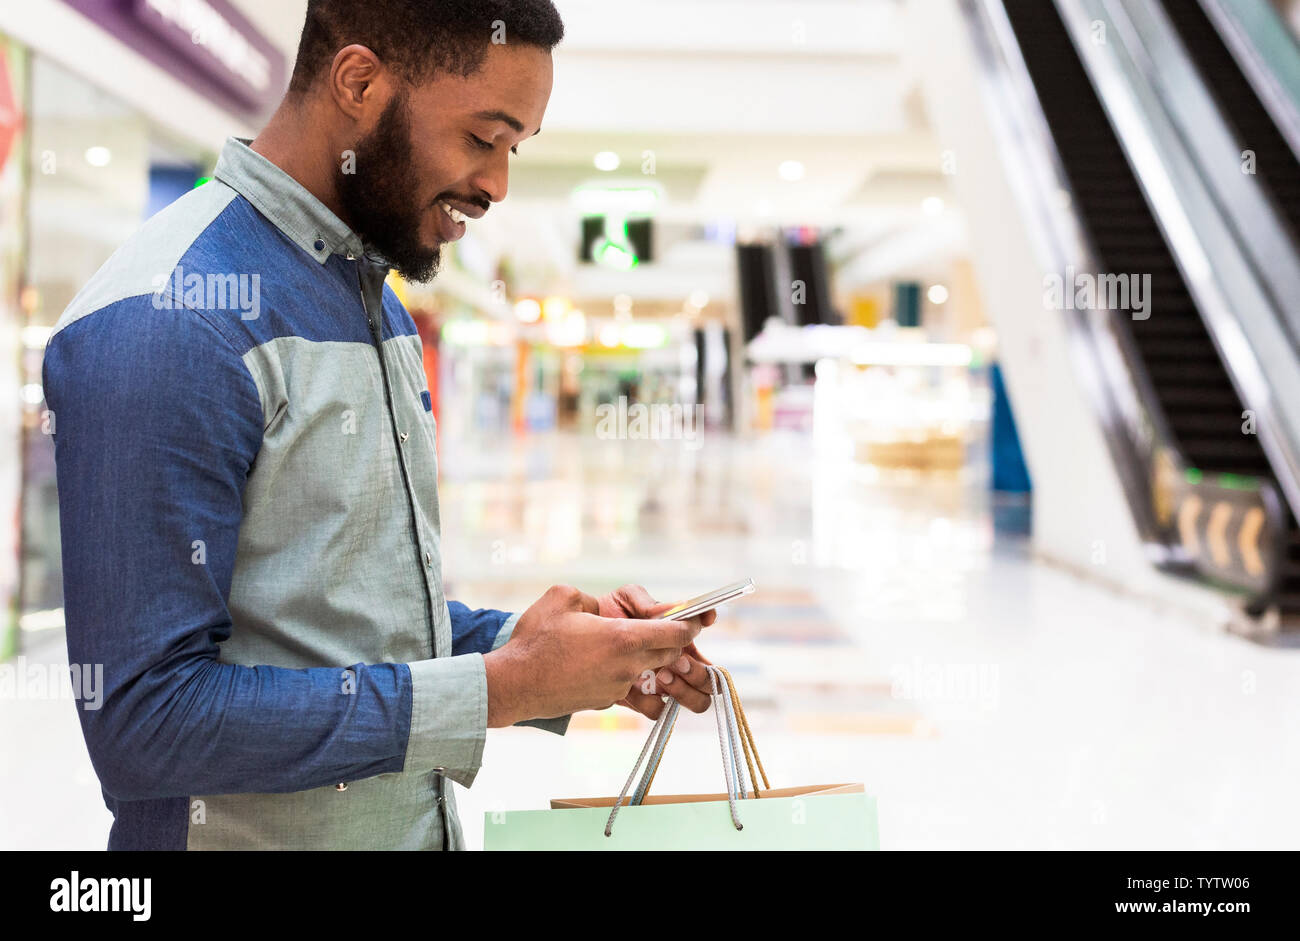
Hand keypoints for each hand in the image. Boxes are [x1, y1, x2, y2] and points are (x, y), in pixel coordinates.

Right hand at [482, 584, 702, 726]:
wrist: (513, 685)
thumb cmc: (536, 639)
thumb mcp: (562, 597)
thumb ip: (590, 596)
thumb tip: (599, 608)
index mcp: (623, 639)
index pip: (676, 635)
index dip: (690, 625)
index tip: (697, 619)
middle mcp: (627, 667)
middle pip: (670, 655)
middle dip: (673, 642)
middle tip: (668, 628)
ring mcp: (617, 688)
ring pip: (651, 673)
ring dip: (652, 660)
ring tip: (636, 645)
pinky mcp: (604, 702)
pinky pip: (629, 688)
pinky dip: (628, 675)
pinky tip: (607, 663)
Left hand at [597, 584, 718, 719]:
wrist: (577, 639)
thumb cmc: (608, 615)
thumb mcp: (627, 600)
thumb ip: (651, 604)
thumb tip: (680, 609)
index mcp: (679, 641)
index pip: (708, 644)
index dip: (709, 633)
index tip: (699, 626)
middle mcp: (678, 666)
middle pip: (712, 682)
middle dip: (698, 672)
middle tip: (675, 662)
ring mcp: (663, 686)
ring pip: (697, 701)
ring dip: (682, 689)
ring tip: (660, 675)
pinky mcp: (642, 702)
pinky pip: (659, 711)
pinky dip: (649, 702)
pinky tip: (633, 688)